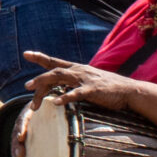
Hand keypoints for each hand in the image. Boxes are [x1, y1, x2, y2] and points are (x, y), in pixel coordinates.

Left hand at [22, 50, 138, 110]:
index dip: (40, 57)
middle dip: (39, 79)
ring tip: (33, 92)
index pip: (55, 61)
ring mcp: (85, 79)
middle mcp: (79, 71)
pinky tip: (56, 103)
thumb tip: (62, 92)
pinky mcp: (93, 90)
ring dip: (44, 84)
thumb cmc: (109, 89)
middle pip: (53, 72)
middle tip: (26, 87)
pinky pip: (76, 93)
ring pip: (60, 78)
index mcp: (78, 69)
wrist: (130, 91)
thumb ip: (76, 84)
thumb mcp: (90, 82)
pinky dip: (65, 97)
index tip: (26, 53)